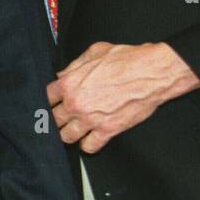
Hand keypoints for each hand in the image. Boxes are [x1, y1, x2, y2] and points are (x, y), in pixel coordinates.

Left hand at [47, 42, 199, 152]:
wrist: (153, 72)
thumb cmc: (127, 59)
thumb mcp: (94, 52)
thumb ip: (74, 66)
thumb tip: (62, 75)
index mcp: (69, 83)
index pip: (46, 98)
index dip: (49, 100)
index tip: (53, 103)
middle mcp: (76, 103)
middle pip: (53, 119)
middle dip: (56, 119)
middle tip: (61, 119)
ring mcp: (91, 119)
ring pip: (66, 136)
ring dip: (68, 134)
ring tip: (73, 130)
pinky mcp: (108, 130)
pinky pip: (89, 146)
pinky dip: (88, 145)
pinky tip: (90, 138)